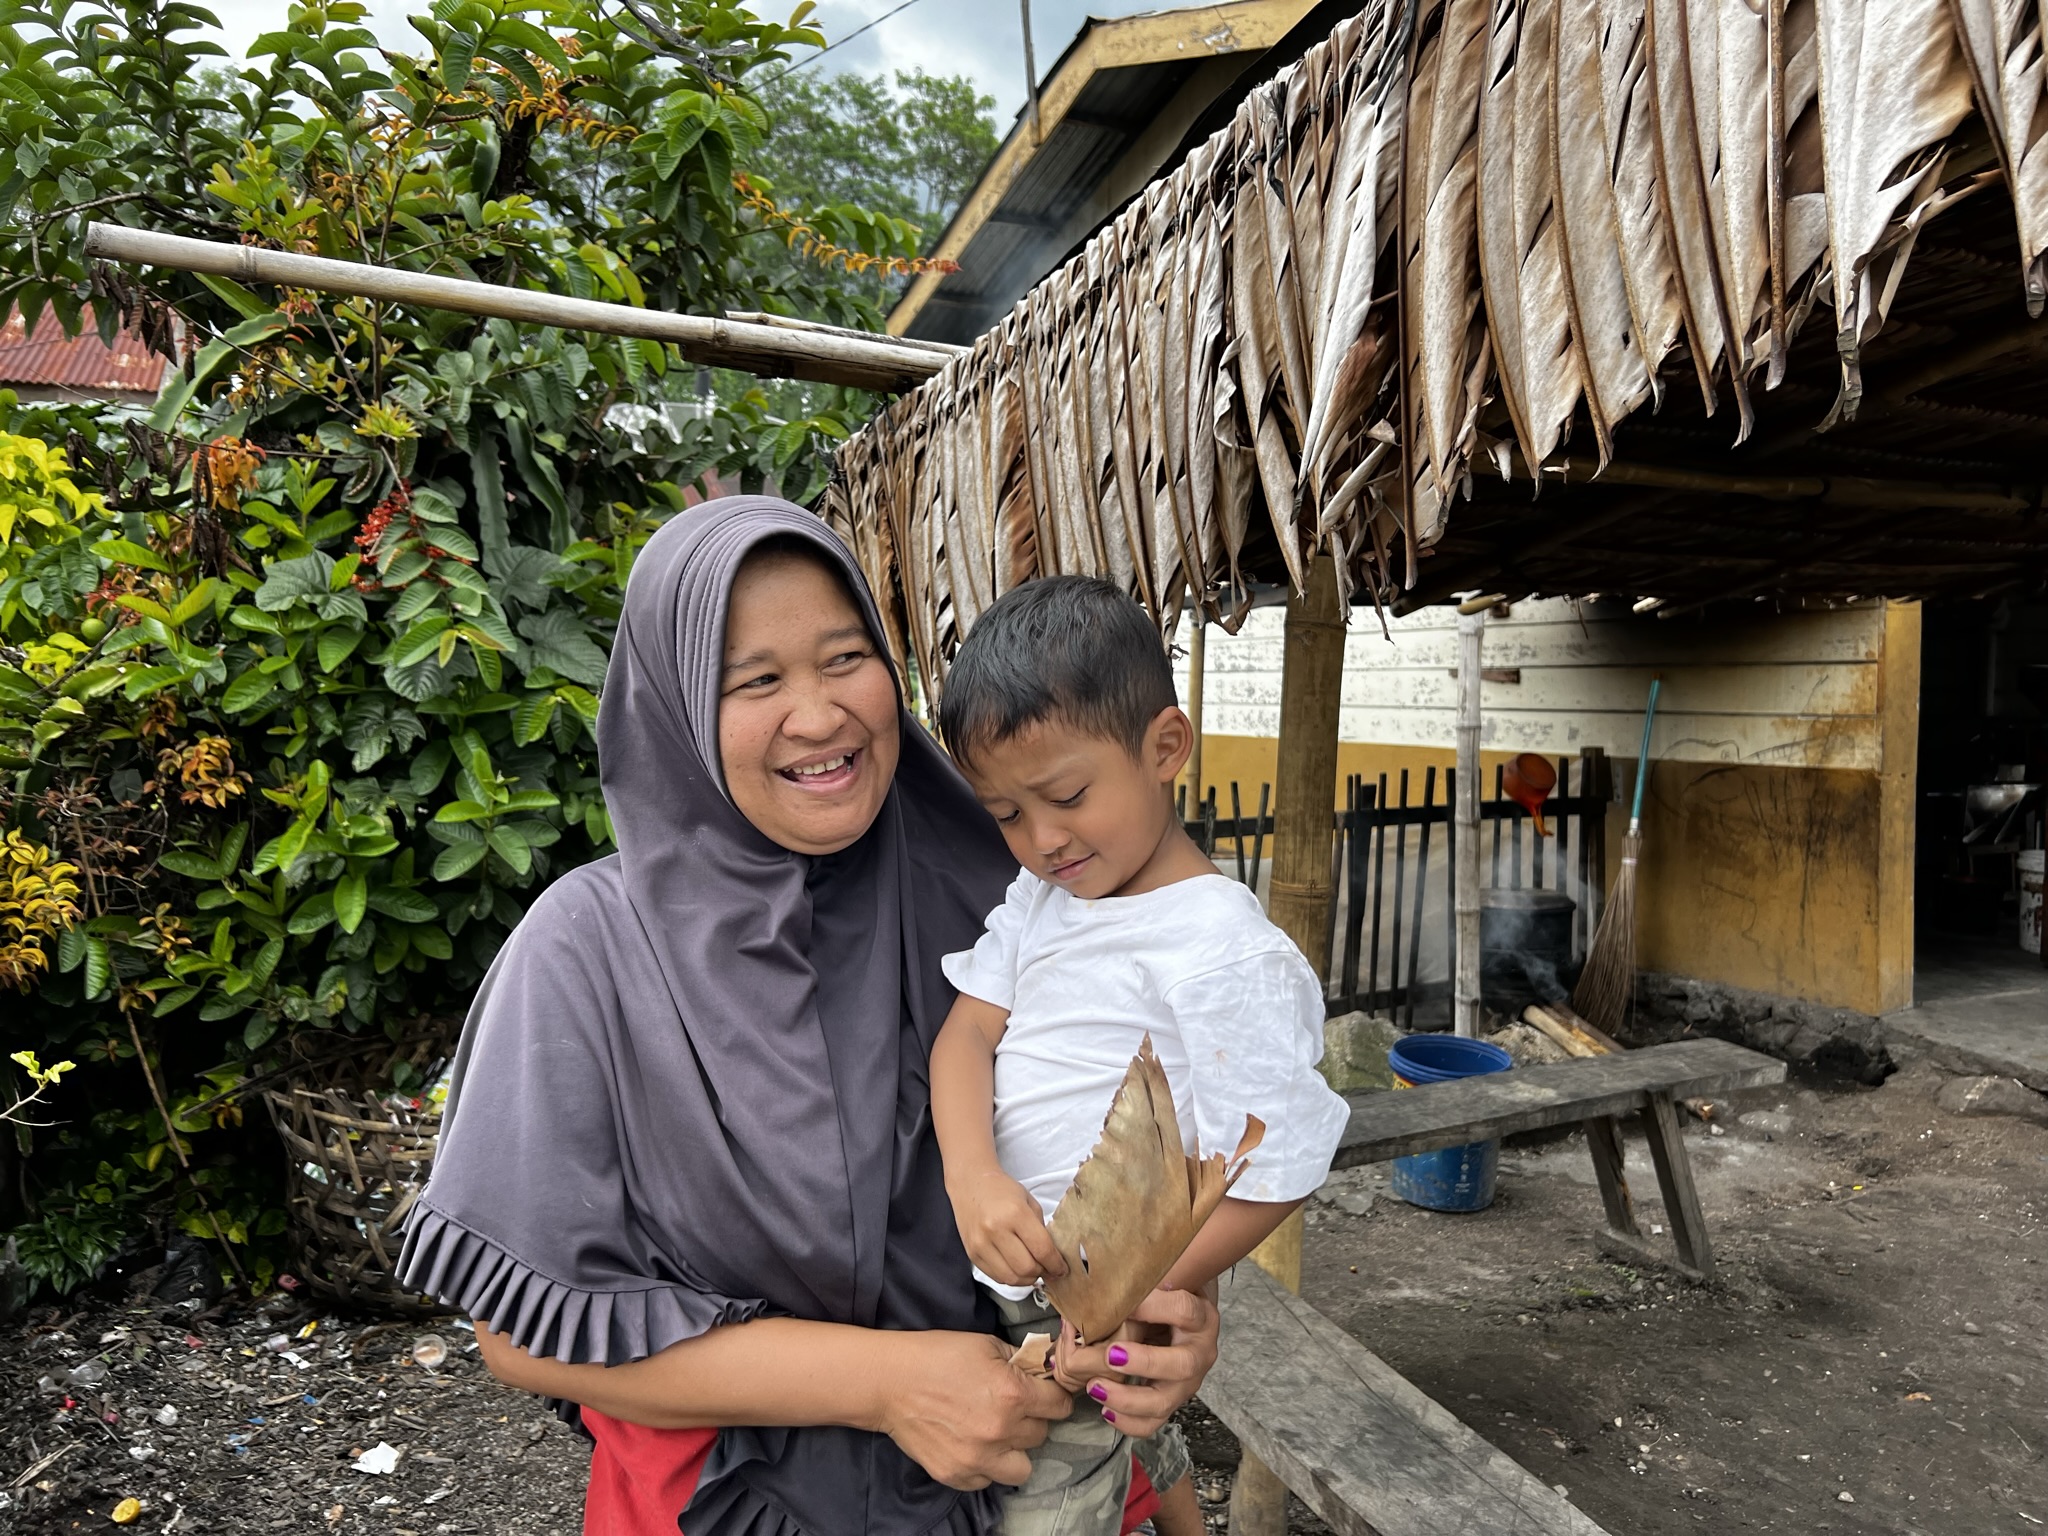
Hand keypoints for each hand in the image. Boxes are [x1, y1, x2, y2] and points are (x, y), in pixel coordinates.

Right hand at [873, 1330, 1073, 1489]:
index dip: (1054, 1394)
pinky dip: (986, 1465)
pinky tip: (972, 1443)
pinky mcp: (957, 1475)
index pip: (1060, 1405)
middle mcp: (1000, 1431)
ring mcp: (978, 1458)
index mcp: (1013, 1394)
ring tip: (997, 1432)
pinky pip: (989, 1479)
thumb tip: (1044, 1369)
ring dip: (1015, 1449)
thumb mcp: (986, 1344)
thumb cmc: (937, 1355)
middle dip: (1031, 1418)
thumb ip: (1021, 1360)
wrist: (890, 1381)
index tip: (1045, 1392)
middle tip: (1011, 1406)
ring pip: (1023, 1466)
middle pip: (1042, 1434)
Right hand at [949, 1166, 1066, 1287]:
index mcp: (1015, 1214)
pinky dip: (1011, 1277)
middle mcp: (996, 1230)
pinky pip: (997, 1277)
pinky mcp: (972, 1254)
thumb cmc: (1002, 1190)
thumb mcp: (1029, 1202)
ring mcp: (981, 1244)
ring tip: (1033, 1269)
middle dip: (1043, 1272)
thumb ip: (1041, 1230)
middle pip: (1027, 1268)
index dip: (1056, 1264)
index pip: (1042, 1249)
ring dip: (1027, 1278)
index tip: (1062, 1269)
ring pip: (1011, 1278)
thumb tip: (1052, 1258)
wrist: (969, 1183)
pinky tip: (1016, 1268)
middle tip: (1048, 1268)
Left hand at [1056, 1284, 1217, 1439]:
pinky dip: (1129, 1422)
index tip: (1127, 1304)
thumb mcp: (1170, 1276)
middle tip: (1111, 1354)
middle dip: (1144, 1363)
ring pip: (1165, 1401)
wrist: (1189, 1316)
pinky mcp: (1172, 1400)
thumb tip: (1112, 1274)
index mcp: (1201, 1315)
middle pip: (1181, 1364)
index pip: (1184, 1310)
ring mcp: (1188, 1381)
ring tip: (1095, 1387)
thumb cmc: (1172, 1293)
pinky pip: (1154, 1422)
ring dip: (1128, 1399)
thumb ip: (1149, 1276)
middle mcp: (1199, 1351)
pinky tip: (1106, 1410)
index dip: (1155, 1307)